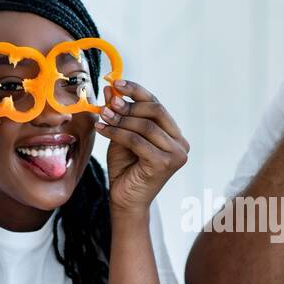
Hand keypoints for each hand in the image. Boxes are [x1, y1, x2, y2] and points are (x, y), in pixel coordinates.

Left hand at [94, 81, 188, 218]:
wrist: (125, 201)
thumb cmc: (126, 169)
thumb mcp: (122, 135)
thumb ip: (121, 114)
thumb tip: (111, 87)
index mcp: (175, 135)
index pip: (157, 105)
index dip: (137, 91)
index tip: (117, 83)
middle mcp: (181, 144)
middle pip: (155, 111)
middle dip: (129, 105)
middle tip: (108, 104)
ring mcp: (176, 155)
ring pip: (145, 126)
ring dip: (121, 119)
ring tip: (102, 115)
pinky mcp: (164, 164)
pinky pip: (137, 141)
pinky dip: (117, 133)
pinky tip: (102, 129)